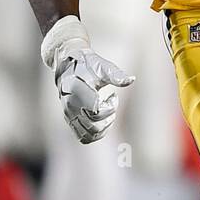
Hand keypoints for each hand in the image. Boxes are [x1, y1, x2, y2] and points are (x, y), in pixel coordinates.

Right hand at [40, 16, 133, 144]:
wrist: (68, 63)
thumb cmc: (88, 64)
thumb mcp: (102, 67)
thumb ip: (116, 75)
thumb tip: (132, 79)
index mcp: (77, 93)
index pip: (96, 113)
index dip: (110, 107)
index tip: (113, 95)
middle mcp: (70, 106)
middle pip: (94, 127)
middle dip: (108, 119)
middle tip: (111, 104)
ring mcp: (68, 114)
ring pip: (88, 135)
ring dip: (103, 129)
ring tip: (108, 114)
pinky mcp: (69, 119)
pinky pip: (82, 136)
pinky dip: (95, 134)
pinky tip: (102, 122)